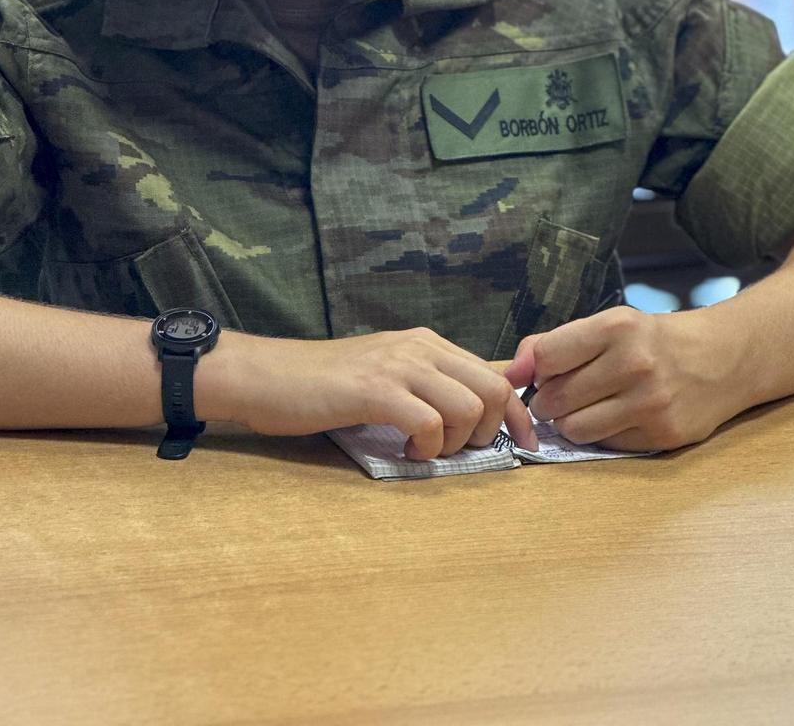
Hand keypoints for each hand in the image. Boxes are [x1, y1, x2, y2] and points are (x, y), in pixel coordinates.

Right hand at [207, 327, 536, 458]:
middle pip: (492, 388)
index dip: (518, 413)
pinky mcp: (374, 390)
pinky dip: (426, 447)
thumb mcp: (387, 376)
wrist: (266, 376)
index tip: (527, 445)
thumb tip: (477, 412)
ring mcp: (397, 365)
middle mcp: (419, 347)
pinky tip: (404, 450)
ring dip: (454, 443)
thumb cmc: (323, 385)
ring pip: (467, 406)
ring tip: (423, 449)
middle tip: (454, 450)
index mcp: (426, 343)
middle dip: (488, 431)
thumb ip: (428, 386)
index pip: (495, 373)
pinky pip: (428, 422)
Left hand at [501, 307, 737, 451]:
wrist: (719, 359)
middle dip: (549, 401)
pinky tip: (616, 417)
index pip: (546, 356)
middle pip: (556, 398)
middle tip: (563, 394)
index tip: (544, 373)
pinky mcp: (663, 434)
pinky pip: (606, 445)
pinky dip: (601, 435)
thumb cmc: (650, 341)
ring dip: (570, 423)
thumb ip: (553, 344)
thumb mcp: (607, 326)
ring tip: (586, 408)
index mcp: (616, 327)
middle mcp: (634, 363)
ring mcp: (651, 402)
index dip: (537, 369)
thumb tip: (510, 374)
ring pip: (575, 429)